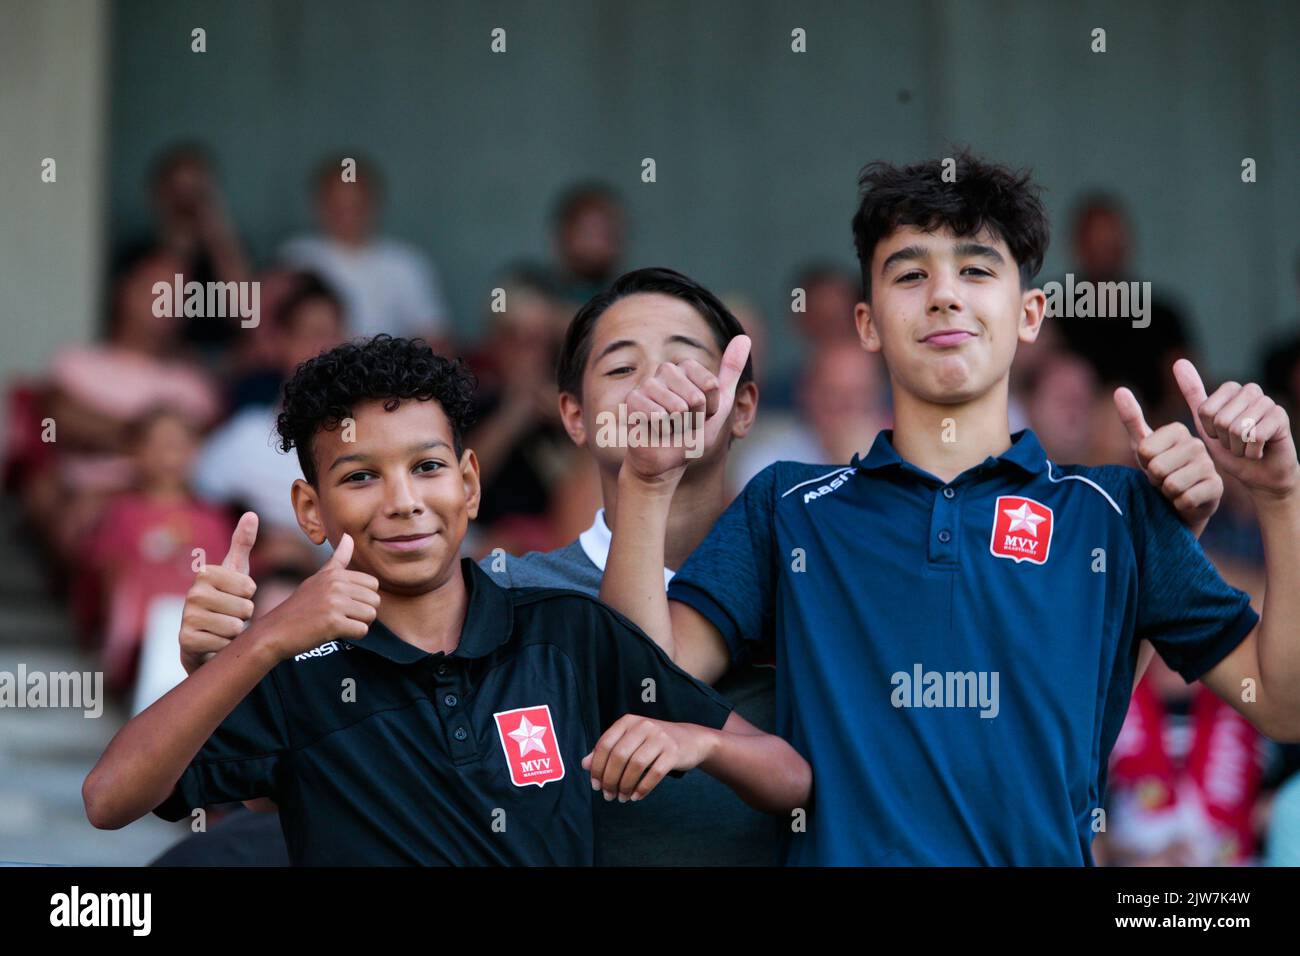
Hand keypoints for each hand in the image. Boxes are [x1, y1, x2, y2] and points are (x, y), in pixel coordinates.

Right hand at [180, 512, 258, 674]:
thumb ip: (243, 544)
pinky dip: (224, 646)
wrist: (204, 638)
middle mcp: (193, 592)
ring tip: (222, 628)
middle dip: (243, 616)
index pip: (249, 588)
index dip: (249, 596)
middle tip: (229, 615)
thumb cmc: (225, 600)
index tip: (235, 596)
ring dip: (235, 633)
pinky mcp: (185, 640)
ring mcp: (187, 616)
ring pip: (235, 627)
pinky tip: (214, 641)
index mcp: (206, 573)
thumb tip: (251, 514)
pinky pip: (223, 644)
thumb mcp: (237, 571)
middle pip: (245, 608)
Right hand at [256, 533, 380, 660]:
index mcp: (335, 573)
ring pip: (371, 615)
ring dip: (357, 624)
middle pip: (375, 600)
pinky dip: (352, 635)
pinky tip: (333, 632)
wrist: (275, 632)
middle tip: (340, 616)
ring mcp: (334, 603)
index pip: (373, 584)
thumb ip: (337, 560)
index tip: (342, 603)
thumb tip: (349, 536)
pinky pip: (362, 630)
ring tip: (336, 623)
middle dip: (362, 612)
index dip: (362, 598)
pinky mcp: (333, 622)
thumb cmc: (299, 608)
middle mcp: (336, 584)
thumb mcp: (317, 579)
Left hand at [580, 714, 715, 802]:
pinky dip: (642, 788)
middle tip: (608, 795)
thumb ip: (607, 751)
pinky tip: (636, 796)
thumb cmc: (653, 743)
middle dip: (610, 779)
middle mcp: (643, 725)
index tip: (595, 785)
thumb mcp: (630, 742)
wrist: (690, 739)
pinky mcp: (674, 752)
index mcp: (628, 721)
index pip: (605, 744)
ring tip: (621, 798)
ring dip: (625, 786)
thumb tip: (584, 764)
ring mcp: (660, 737)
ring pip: (635, 765)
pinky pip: (654, 773)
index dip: (597, 767)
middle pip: (619, 756)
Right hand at [619, 335, 750, 484]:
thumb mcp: (720, 404)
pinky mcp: (633, 400)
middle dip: (695, 419)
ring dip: (679, 427)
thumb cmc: (692, 433)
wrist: (667, 460)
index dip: (711, 408)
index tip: (702, 413)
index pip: (711, 385)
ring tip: (670, 427)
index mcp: (686, 367)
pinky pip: (658, 416)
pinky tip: (655, 430)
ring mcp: (648, 384)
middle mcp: (666, 370)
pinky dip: (662, 431)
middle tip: (684, 423)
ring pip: (677, 408)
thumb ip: (730, 372)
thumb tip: (744, 337)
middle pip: (696, 397)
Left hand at [1113, 387, 1222, 535]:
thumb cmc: (1160, 469)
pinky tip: (1186, 499)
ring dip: (1167, 492)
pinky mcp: (1216, 487)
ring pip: (1171, 485)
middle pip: (1157, 468)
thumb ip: (1132, 419)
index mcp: (1178, 430)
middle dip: (1155, 479)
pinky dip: (1179, 504)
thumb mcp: (1142, 445)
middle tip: (1163, 478)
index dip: (1144, 462)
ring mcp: (1209, 466)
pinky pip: (1184, 499)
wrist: (1180, 499)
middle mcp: (1197, 444)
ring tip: (1174, 488)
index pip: (1144, 450)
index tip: (1153, 462)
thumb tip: (1120, 390)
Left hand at [1173, 359, 1298, 500]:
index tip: (1219, 435)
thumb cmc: (1231, 448)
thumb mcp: (1205, 424)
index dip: (1209, 431)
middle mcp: (1251, 390)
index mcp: (1231, 389)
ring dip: (1238, 447)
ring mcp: (1268, 402)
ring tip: (1246, 447)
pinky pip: (1255, 436)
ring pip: (1238, 428)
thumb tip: (1179, 361)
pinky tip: (1259, 450)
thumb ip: (1193, 394)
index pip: (1205, 410)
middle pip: (1221, 419)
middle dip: (1224, 440)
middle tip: (1235, 443)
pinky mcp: (1281, 417)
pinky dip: (1252, 452)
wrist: (1259, 473)